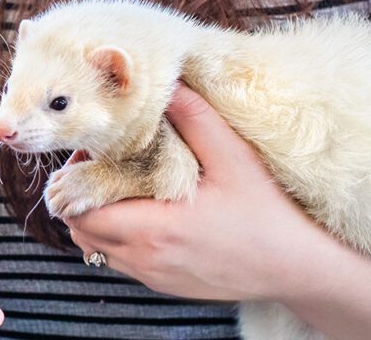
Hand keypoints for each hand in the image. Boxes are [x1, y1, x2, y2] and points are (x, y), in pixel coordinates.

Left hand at [65, 85, 328, 301]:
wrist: (295, 268)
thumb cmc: (267, 214)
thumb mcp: (234, 159)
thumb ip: (196, 120)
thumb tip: (167, 86)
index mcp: (155, 229)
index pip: (82, 213)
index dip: (74, 183)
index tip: (92, 157)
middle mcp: (145, 259)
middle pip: (81, 232)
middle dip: (79, 198)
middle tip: (101, 168)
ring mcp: (153, 276)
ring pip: (96, 249)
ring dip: (97, 219)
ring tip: (121, 189)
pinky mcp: (163, 284)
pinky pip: (119, 262)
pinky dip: (115, 238)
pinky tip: (143, 214)